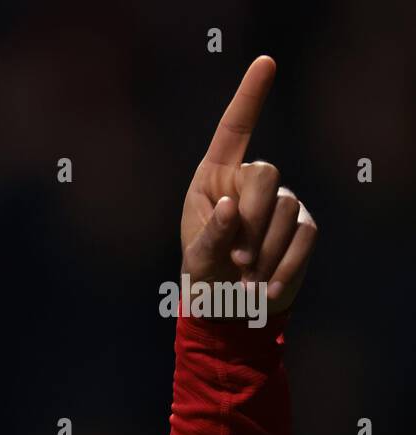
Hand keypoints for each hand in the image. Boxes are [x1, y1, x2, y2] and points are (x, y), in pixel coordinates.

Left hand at [180, 56, 317, 313]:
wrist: (228, 306)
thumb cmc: (203, 271)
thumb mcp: (197, 255)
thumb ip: (210, 233)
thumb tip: (229, 208)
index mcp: (214, 177)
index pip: (234, 130)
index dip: (250, 96)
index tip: (266, 62)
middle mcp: (248, 181)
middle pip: (265, 174)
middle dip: (252, 219)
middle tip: (238, 261)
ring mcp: (279, 201)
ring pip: (284, 210)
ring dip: (264, 252)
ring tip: (246, 281)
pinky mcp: (301, 226)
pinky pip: (303, 236)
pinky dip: (285, 265)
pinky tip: (268, 289)